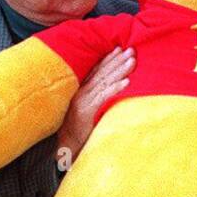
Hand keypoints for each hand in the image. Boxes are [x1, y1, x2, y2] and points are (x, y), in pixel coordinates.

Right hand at [57, 46, 134, 162]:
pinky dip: (116, 89)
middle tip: (132, 49)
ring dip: (120, 70)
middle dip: (117, 60)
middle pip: (102, 73)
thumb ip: (93, 101)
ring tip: (132, 61)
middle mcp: (82, 93)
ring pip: (105, 81)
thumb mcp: (84, 111)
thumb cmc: (75, 131)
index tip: (120, 49)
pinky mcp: (87, 111)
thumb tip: (107, 92)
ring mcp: (84, 101)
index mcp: (80, 91)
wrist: (63, 147)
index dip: (108, 59)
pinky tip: (127, 82)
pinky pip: (105, 97)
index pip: (96, 71)